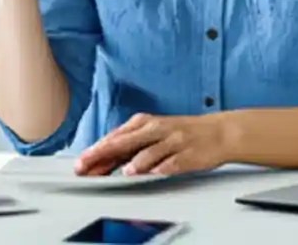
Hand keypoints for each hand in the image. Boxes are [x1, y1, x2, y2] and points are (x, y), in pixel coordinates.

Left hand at [74, 112, 233, 176]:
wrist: (218, 132)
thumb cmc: (179, 135)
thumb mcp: (151, 135)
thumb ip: (128, 148)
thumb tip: (101, 161)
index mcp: (142, 123)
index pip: (114, 138)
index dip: (95, 152)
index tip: (80, 164)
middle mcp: (155, 129)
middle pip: (124, 142)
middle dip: (104, 155)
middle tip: (88, 167)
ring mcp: (172, 140)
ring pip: (150, 151)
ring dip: (137, 162)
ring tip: (125, 172)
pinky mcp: (189, 153)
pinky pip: (174, 161)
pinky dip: (164, 167)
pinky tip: (156, 173)